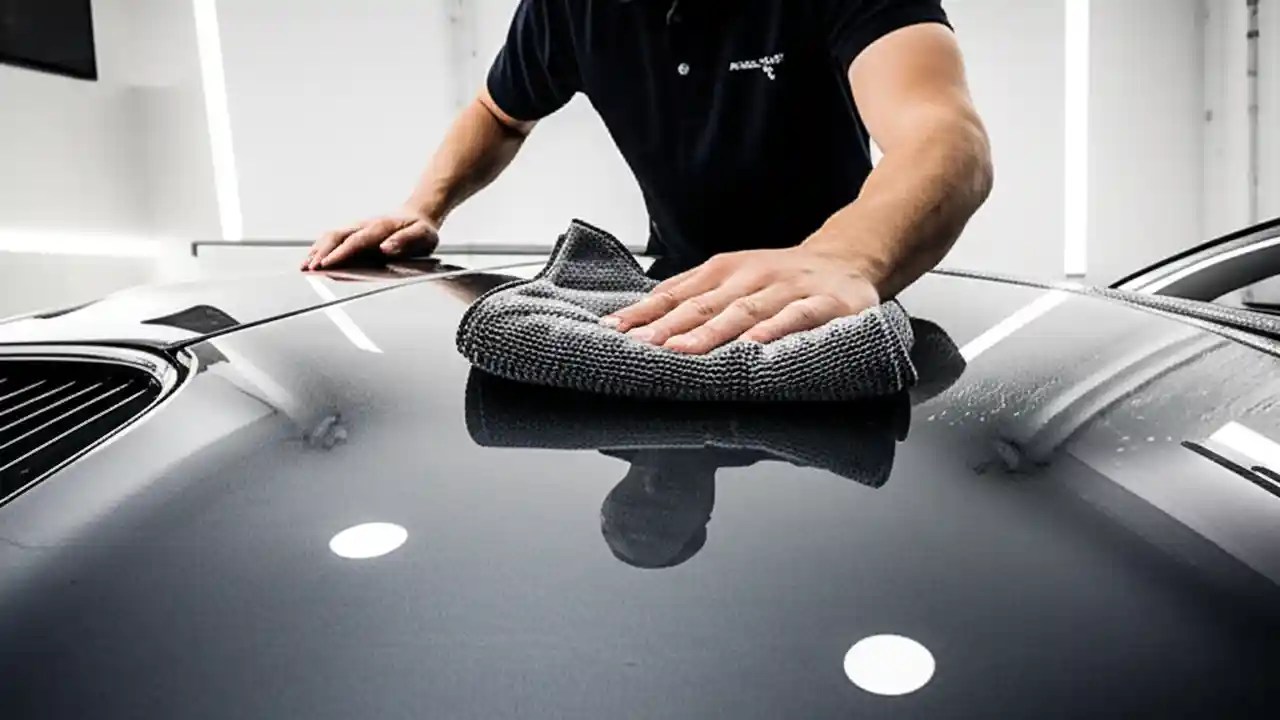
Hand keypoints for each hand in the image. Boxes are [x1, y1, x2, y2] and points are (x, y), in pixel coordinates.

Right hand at [303, 208, 440, 270]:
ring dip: (316, 251)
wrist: (418, 214)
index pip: (356, 241)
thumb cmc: (421, 230)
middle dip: (321, 252)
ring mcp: (357, 228)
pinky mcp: (354, 233)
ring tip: (303, 267)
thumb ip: (406, 241)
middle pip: (337, 236)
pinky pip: (333, 239)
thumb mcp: (423, 236)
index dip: (340, 253)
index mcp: (381, 228)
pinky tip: (311, 261)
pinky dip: (319, 249)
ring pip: (331, 236)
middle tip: (309, 269)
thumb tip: (386, 248)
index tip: (325, 264)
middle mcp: (364, 226)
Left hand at [602, 247, 881, 353]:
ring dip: (711, 332)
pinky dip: (775, 331)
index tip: (615, 330)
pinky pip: (797, 318)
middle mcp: (752, 276)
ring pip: (745, 311)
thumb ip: (692, 293)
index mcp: (725, 270)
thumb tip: (639, 315)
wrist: (847, 258)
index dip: (645, 312)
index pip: (677, 293)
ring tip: (682, 349)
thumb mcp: (732, 276)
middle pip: (704, 304)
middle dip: (669, 326)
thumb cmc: (781, 277)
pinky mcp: (825, 304)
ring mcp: (788, 289)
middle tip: (640, 345)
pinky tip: (753, 347)